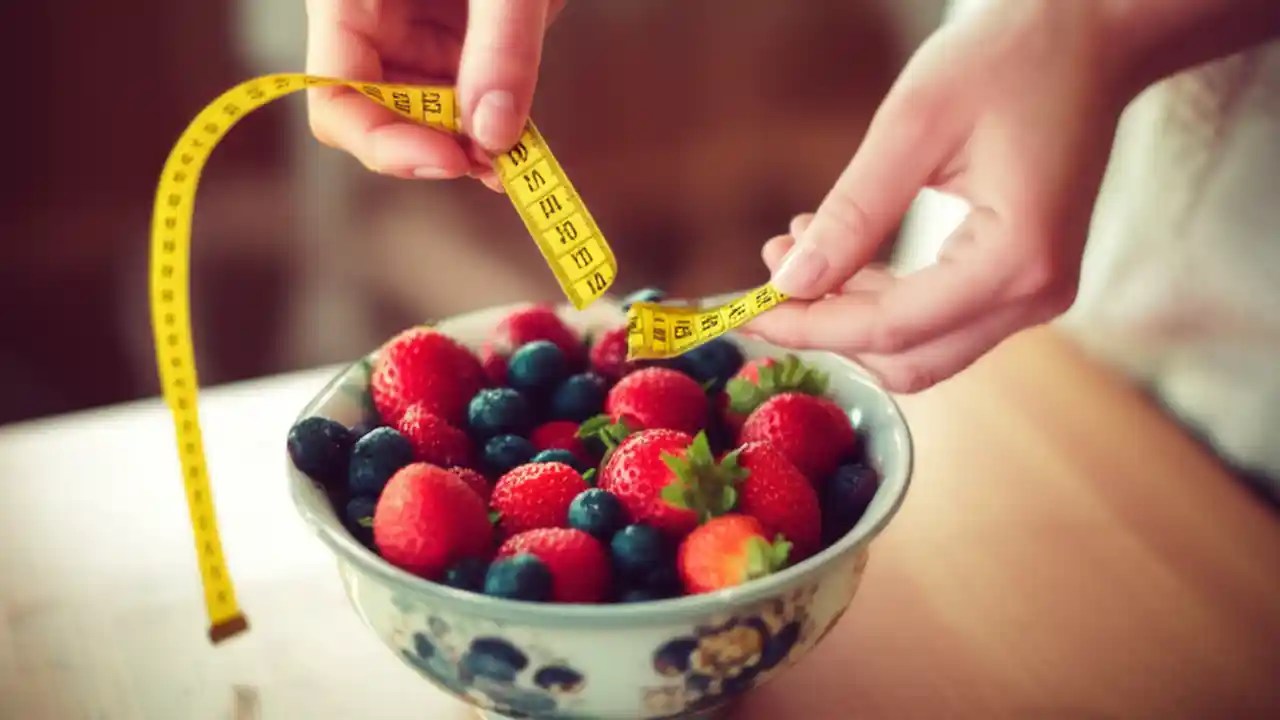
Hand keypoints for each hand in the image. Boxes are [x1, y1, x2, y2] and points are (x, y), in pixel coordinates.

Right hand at [304, 0, 563, 189]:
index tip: (452, 161)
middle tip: (501, 172)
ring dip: (473, 141)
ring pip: (430, 114)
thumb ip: (501, 45)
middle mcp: (373, 20)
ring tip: (523, 157)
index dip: (386, 145)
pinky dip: (494, 119)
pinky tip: (523, 135)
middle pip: (383, 116)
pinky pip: (466, 92)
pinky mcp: (457, 32)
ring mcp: (415, 29)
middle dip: (439, 149)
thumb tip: (495, 135)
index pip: (335, 98)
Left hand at [747, 1, 1128, 392]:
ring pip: (924, 348)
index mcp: (1017, 259)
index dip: (812, 325)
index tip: (749, 308)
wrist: (1091, 39)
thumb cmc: (1010, 60)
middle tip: (769, 277)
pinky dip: (885, 302)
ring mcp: (1037, 294)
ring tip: (795, 254)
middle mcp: (1036, 294)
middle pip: (910, 358)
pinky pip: (943, 320)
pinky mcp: (1026, 282)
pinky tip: (841, 256)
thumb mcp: (915, 126)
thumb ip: (854, 212)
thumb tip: (792, 281)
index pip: (893, 327)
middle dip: (828, 328)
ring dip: (853, 316)